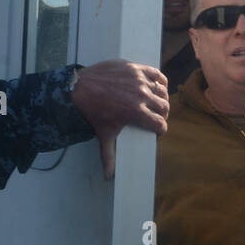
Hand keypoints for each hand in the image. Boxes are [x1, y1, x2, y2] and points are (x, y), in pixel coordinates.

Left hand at [70, 60, 168, 179]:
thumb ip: (108, 156)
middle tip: (157, 117)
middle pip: (164, 107)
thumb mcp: (103, 134)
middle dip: (163, 114)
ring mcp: (139, 80)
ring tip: (157, 102)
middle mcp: (142, 96)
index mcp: (137, 113)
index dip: (161, 129)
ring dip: (162, 98)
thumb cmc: (92, 111)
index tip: (158, 130)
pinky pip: (157, 74)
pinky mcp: (135, 68)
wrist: (80, 88)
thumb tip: (108, 176)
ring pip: (162, 91)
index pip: (160, 124)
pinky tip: (158, 86)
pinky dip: (161, 81)